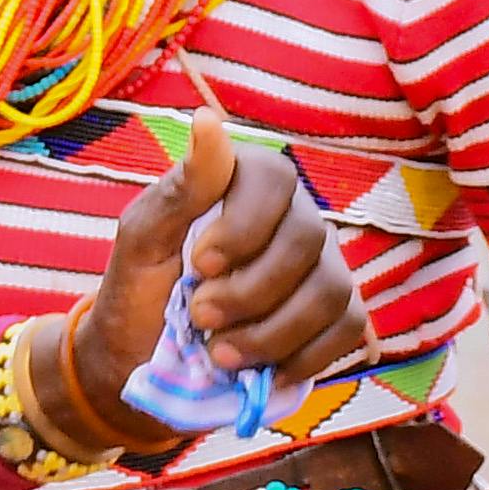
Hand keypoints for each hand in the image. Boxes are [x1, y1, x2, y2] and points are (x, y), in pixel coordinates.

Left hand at [54, 125, 364, 445]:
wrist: (141, 365)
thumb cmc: (139, 291)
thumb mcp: (143, 240)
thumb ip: (182, 188)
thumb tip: (209, 119)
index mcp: (243, 184)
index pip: (273, 177)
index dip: (243, 225)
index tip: (199, 265)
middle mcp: (293, 216)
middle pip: (306, 238)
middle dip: (249, 290)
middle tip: (198, 317)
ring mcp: (322, 266)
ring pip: (330, 289)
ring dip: (272, 332)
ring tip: (220, 353)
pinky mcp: (338, 315)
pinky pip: (348, 327)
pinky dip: (303, 356)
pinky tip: (260, 370)